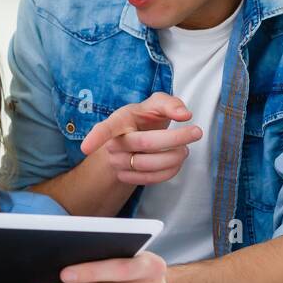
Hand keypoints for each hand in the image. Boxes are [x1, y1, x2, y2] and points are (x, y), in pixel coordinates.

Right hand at [80, 93, 201, 185]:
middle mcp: (114, 143)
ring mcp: (119, 162)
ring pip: (149, 164)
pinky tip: (176, 160)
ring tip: (185, 147)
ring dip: (175, 156)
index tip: (86, 148)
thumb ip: (169, 103)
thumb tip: (183, 114)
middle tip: (196, 132)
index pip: (104, 129)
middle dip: (175, 138)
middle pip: (144, 143)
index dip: (95, 138)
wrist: (136, 138)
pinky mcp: (127, 177)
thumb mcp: (155, 104)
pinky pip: (151, 179)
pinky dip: (171, 170)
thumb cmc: (144, 119)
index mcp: (118, 121)